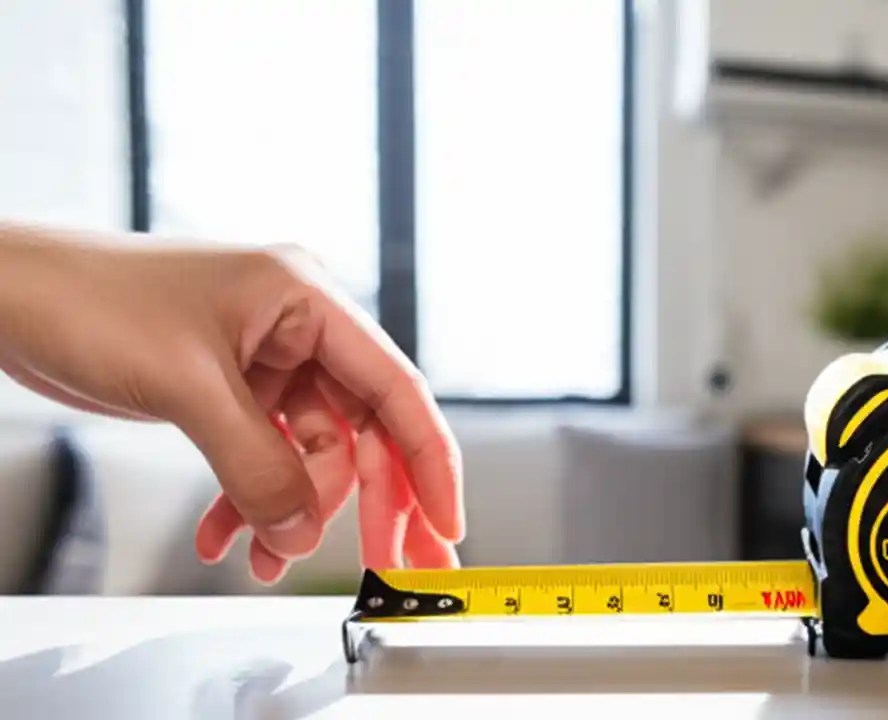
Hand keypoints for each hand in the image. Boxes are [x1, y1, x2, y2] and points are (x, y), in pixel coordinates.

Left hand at [0, 221, 463, 584]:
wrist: (11, 295)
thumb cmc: (90, 299)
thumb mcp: (187, 386)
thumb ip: (256, 464)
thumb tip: (301, 529)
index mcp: (308, 300)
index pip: (395, 388)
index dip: (429, 461)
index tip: (447, 522)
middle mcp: (298, 328)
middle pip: (365, 429)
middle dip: (372, 503)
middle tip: (391, 565)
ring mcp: (267, 360)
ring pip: (313, 453)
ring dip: (294, 511)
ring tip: (270, 557)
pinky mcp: (234, 387)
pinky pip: (266, 456)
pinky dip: (252, 500)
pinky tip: (230, 535)